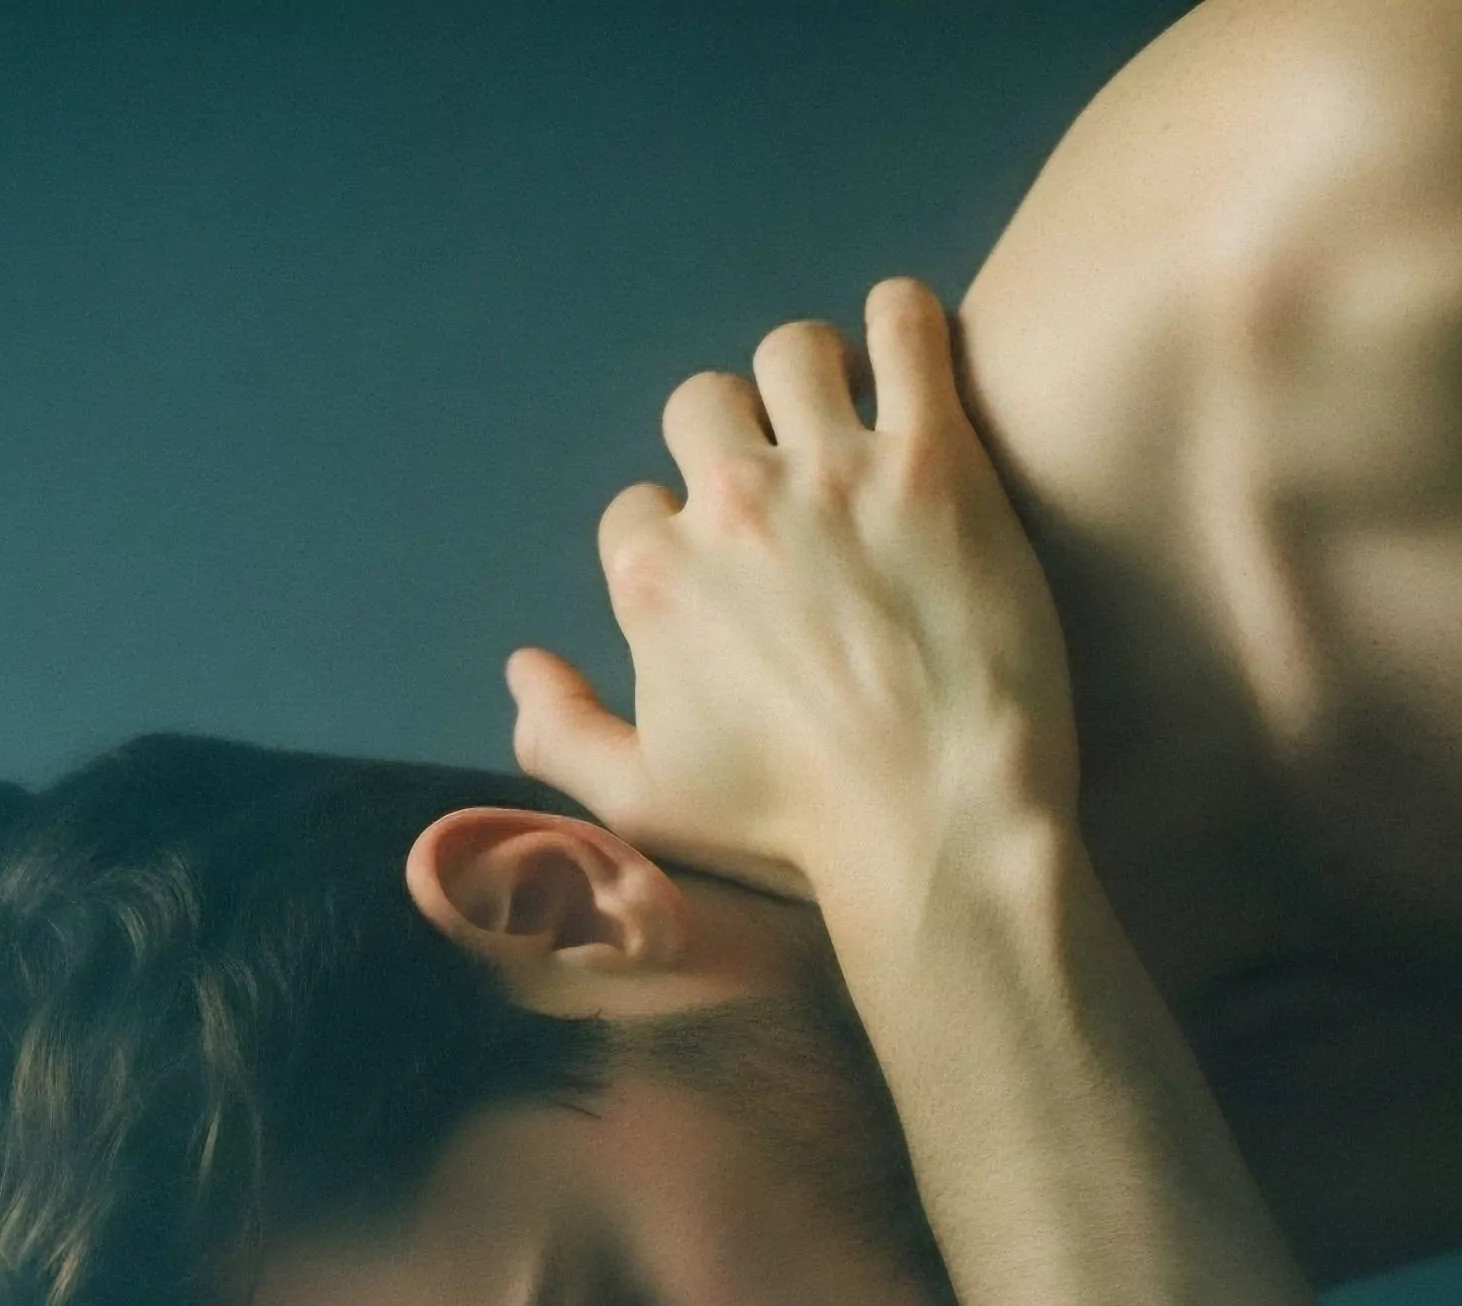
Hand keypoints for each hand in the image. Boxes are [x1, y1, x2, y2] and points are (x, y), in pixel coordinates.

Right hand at [506, 276, 1077, 915]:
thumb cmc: (795, 828)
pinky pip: (906, 329)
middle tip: (791, 478)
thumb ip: (562, 735)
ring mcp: (833, 473)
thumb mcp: (646, 802)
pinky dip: (903, 321)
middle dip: (733, 433)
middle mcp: (731, 506)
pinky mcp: (936, 456)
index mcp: (656, 577)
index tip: (733, 570)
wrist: (938, 822)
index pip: (638, 507)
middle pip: (699, 404)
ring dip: (812, 371)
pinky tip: (911, 352)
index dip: (679, 533)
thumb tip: (522, 665)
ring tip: (852, 413)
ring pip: (793, 350)